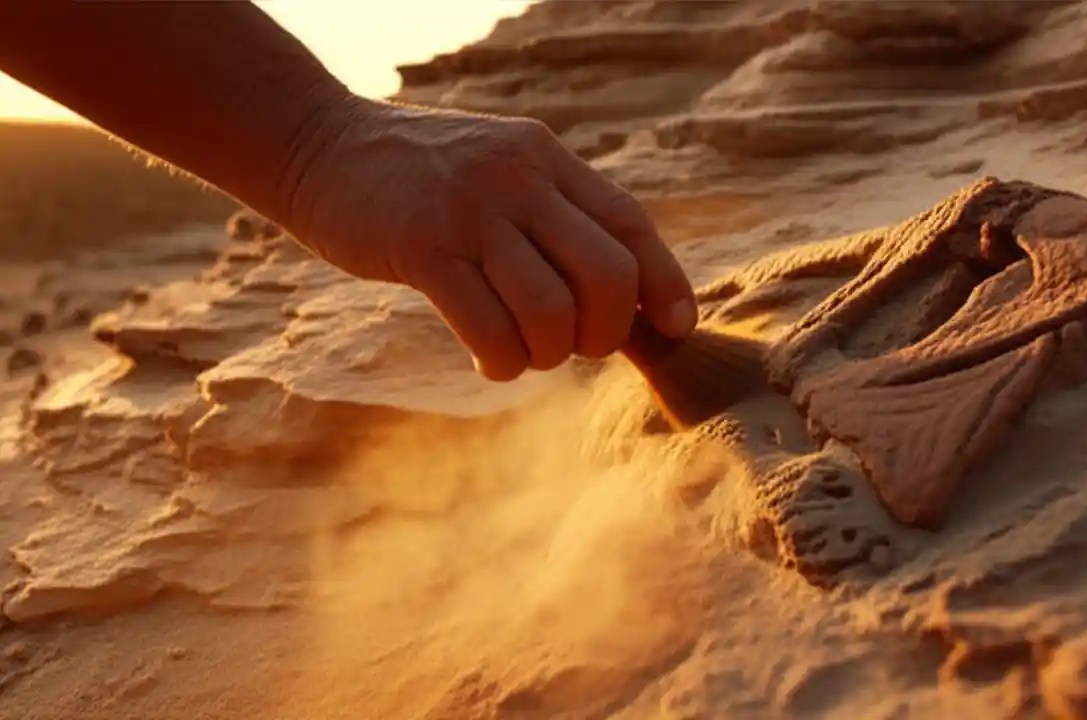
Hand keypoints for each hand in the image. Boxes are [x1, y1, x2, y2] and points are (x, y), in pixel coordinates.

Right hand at [275, 97, 696, 380]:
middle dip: (605, 332)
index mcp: (546, 159)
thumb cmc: (419, 180)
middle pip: (607, 275)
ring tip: (523, 354)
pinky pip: (488, 328)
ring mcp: (471, 211)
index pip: (632, 224)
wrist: (316, 144)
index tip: (679, 327)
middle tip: (577, 346)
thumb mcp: (499, 172)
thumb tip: (621, 294)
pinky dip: (501, 362)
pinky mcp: (422, 248)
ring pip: (551, 311)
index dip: (666, 282)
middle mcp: (519, 179)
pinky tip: (489, 361)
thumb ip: (553, 215)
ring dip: (549, 355)